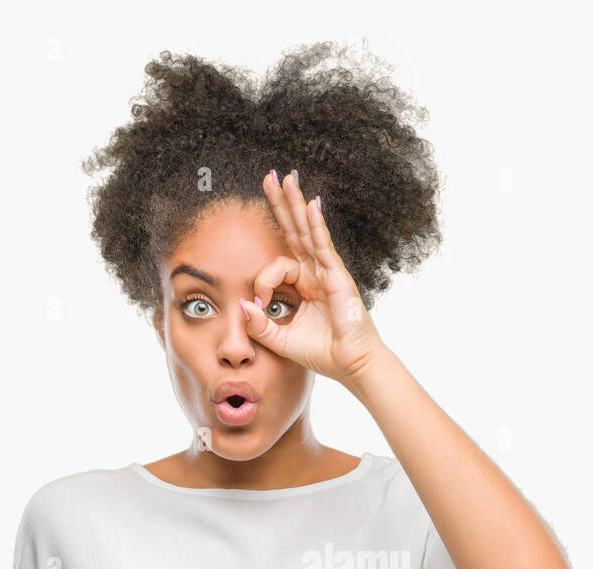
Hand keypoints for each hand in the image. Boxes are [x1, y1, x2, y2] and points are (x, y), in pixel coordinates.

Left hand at [240, 170, 387, 385]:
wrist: (351, 366)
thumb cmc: (323, 354)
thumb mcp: (281, 340)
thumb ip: (259, 325)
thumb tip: (241, 305)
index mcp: (303, 287)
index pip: (276, 265)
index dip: (261, 280)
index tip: (257, 303)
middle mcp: (315, 274)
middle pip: (293, 232)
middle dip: (280, 204)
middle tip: (268, 177)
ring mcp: (327, 272)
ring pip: (307, 231)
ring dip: (295, 203)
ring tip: (286, 177)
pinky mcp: (337, 276)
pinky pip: (323, 245)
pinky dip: (316, 224)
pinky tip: (310, 204)